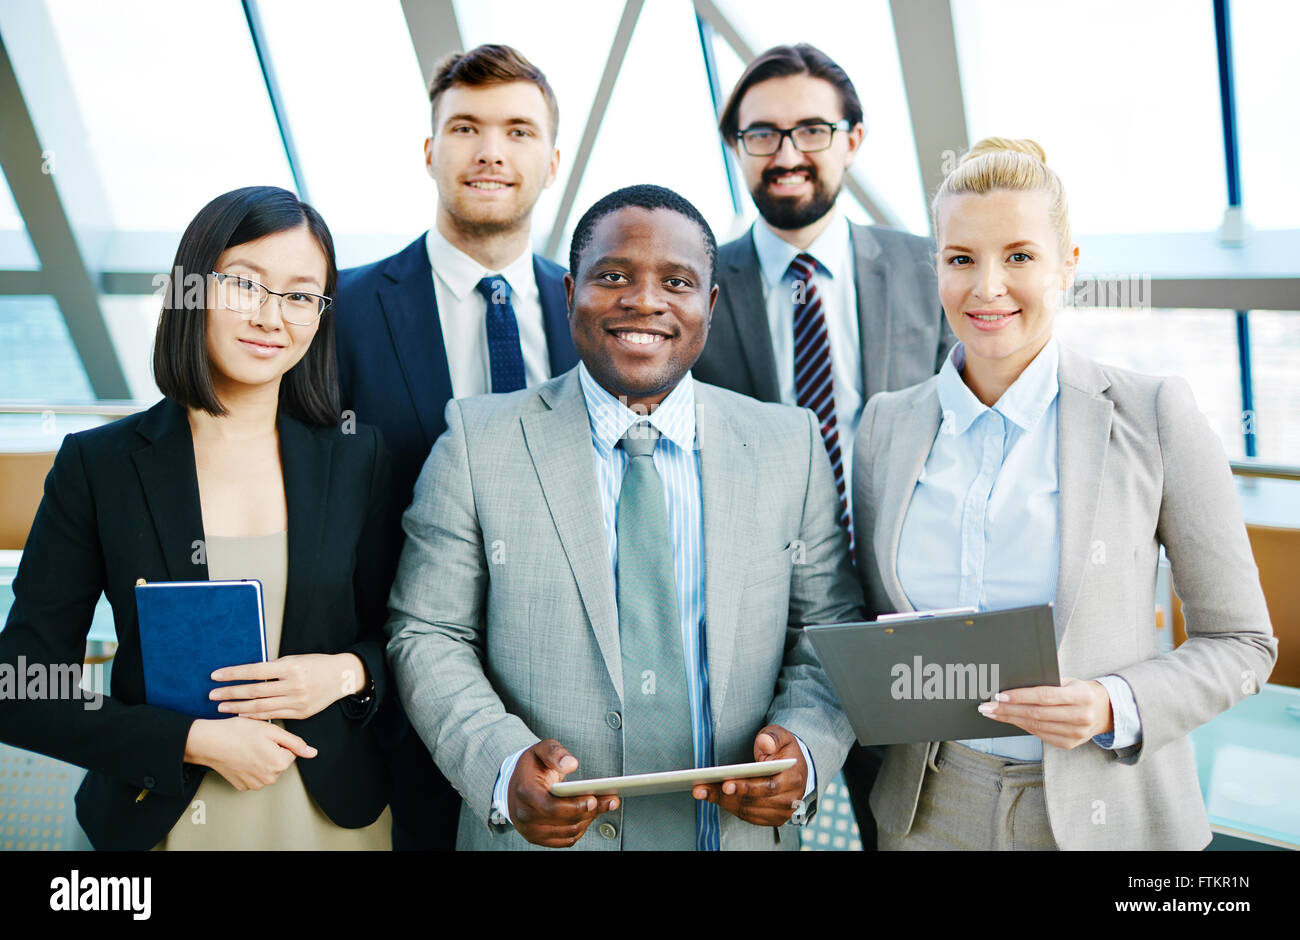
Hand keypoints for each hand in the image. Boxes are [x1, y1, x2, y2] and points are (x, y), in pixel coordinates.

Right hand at [184, 717, 316, 789]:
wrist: (209, 742)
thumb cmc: (237, 732)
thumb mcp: (270, 731)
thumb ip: (295, 743)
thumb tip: (312, 752)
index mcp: (279, 764)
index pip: (290, 752)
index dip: (278, 742)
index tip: (264, 737)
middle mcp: (269, 778)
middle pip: (280, 762)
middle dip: (271, 751)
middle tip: (254, 741)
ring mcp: (255, 784)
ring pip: (268, 769)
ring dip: (261, 759)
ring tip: (246, 748)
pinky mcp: (243, 786)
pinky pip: (255, 776)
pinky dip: (250, 767)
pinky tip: (240, 757)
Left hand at [209, 653, 365, 720]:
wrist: (341, 677)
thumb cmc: (315, 665)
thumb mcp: (295, 659)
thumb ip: (274, 668)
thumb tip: (248, 675)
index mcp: (291, 667)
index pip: (255, 671)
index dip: (234, 674)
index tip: (216, 676)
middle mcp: (293, 685)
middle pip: (255, 691)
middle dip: (231, 693)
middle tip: (212, 695)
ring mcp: (297, 701)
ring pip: (261, 707)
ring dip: (238, 708)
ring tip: (222, 708)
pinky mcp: (300, 713)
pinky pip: (273, 716)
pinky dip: (255, 716)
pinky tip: (242, 715)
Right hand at [507, 740, 618, 847]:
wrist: (515, 783)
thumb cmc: (531, 766)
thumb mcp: (540, 749)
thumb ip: (555, 753)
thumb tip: (571, 764)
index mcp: (524, 792)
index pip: (551, 807)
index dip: (574, 806)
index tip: (593, 799)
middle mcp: (524, 815)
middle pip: (564, 822)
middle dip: (589, 811)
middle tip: (610, 800)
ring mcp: (530, 830)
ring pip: (568, 832)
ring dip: (589, 820)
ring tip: (604, 805)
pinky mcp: (538, 838)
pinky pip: (565, 840)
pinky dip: (581, 828)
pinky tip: (590, 814)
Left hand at [692, 724, 807, 825]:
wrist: (795, 768)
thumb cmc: (784, 750)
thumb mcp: (782, 736)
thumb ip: (773, 737)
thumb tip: (764, 744)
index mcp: (793, 778)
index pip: (768, 786)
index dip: (746, 787)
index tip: (725, 783)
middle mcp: (789, 800)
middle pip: (753, 801)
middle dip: (724, 795)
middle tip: (701, 788)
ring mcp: (781, 812)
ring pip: (747, 810)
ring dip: (722, 802)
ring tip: (701, 791)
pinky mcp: (772, 819)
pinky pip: (747, 815)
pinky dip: (728, 806)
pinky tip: (712, 796)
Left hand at [977, 676, 1113, 748]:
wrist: (1102, 710)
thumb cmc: (1078, 691)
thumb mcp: (1068, 681)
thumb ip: (1046, 682)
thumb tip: (1011, 683)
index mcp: (1081, 696)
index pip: (1044, 696)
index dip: (1020, 696)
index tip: (999, 696)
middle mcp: (1081, 716)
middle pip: (1036, 713)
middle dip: (1007, 710)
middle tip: (986, 706)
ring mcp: (1076, 733)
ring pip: (1035, 726)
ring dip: (1010, 719)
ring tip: (992, 713)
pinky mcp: (1069, 743)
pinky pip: (1040, 734)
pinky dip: (1022, 726)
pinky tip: (1009, 720)